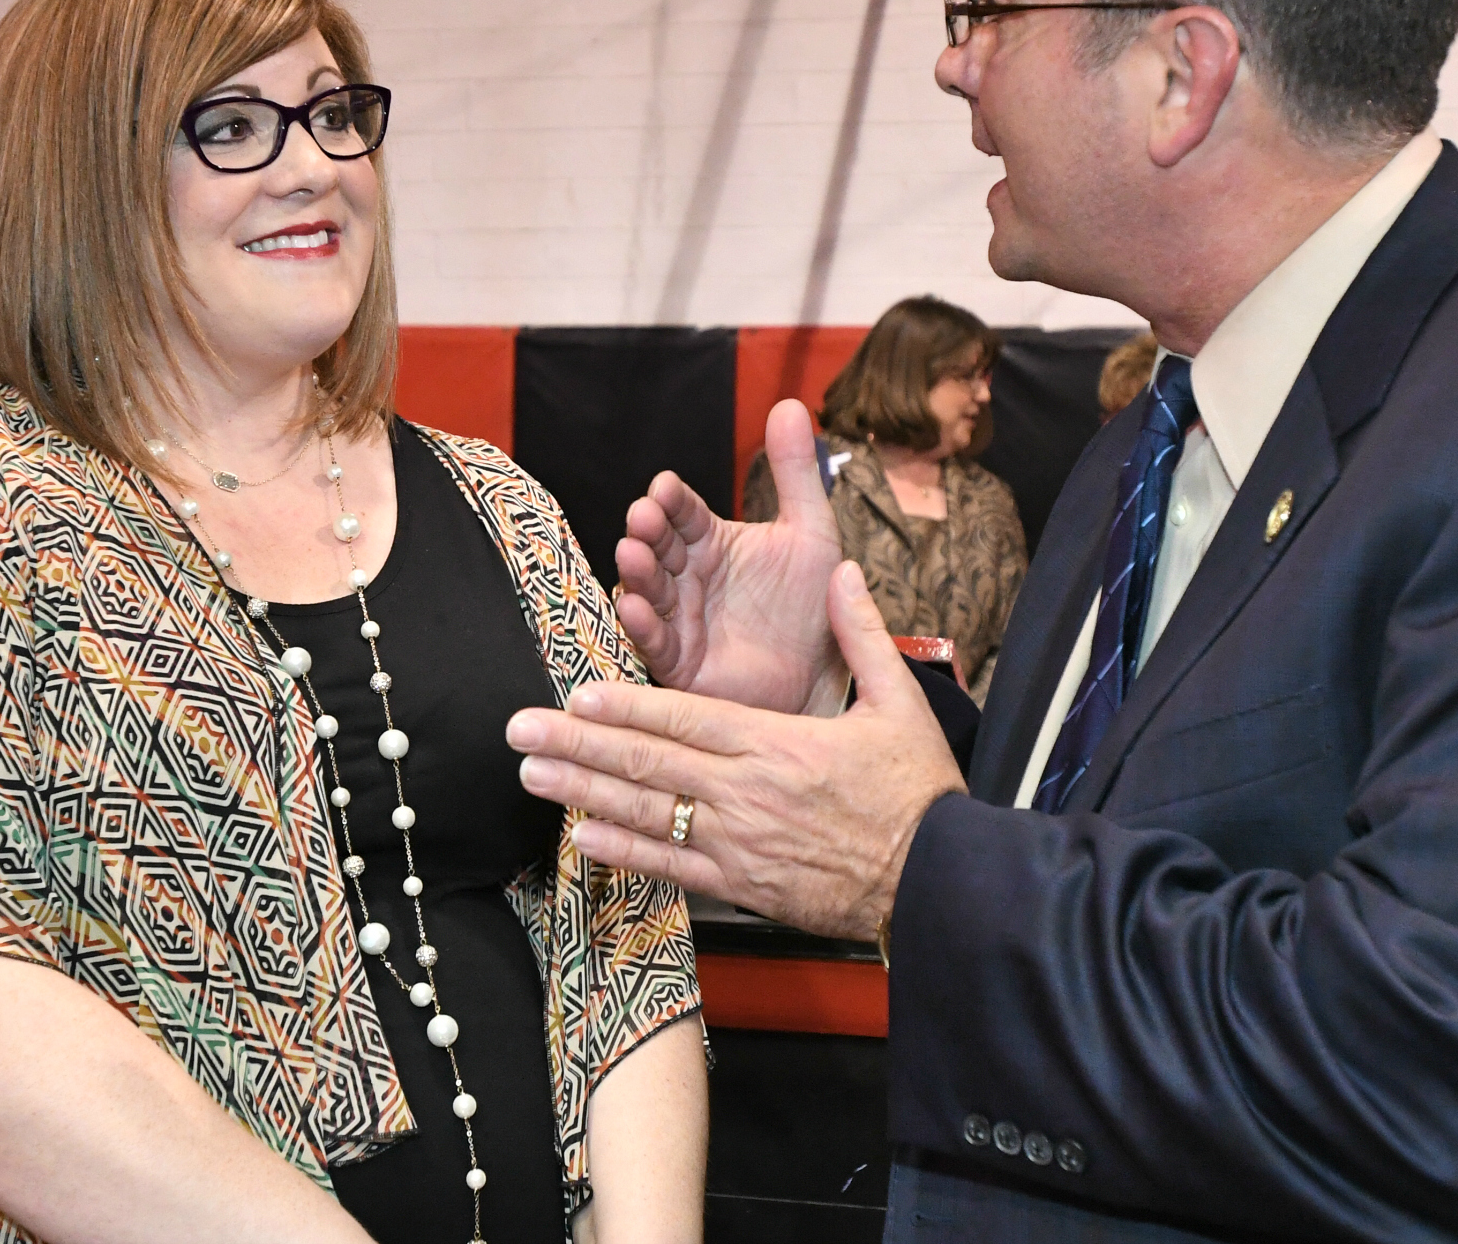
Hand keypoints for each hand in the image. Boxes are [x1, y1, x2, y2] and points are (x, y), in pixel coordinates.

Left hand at [512, 561, 965, 940]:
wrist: (938, 882)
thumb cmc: (919, 794)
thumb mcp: (902, 702)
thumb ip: (862, 635)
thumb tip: (843, 573)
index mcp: (778, 742)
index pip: (685, 717)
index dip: (625, 706)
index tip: (576, 693)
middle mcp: (746, 792)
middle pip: (648, 762)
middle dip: (577, 745)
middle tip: (519, 731)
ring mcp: (738, 843)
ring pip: (646, 812)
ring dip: (583, 793)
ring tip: (532, 777)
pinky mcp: (742, 884)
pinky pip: (671, 866)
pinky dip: (625, 852)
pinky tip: (583, 836)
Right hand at [615, 398, 844, 715]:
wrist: (827, 675)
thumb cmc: (813, 604)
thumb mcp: (811, 532)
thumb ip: (796, 473)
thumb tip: (791, 404)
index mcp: (712, 541)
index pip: (683, 511)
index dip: (671, 499)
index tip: (665, 486)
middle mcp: (687, 576)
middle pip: (658, 545)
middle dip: (647, 529)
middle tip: (645, 516)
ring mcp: (679, 618)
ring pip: (647, 588)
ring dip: (636, 571)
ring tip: (634, 553)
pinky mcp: (679, 663)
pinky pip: (653, 642)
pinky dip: (641, 626)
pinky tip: (636, 608)